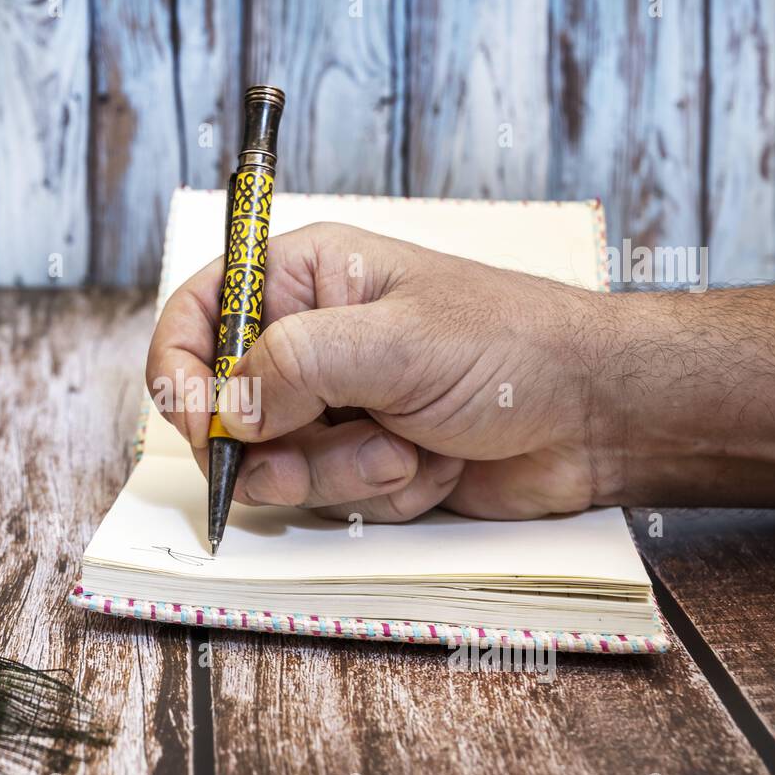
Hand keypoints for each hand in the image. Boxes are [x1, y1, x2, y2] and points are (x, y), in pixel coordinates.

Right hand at [146, 222, 607, 520]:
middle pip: (227, 409)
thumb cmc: (513, 349)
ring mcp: (334, 406)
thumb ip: (297, 366)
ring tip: (405, 449)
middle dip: (277, 446)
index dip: (180, 373)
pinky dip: (380, 492)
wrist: (594, 416)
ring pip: (277, 465)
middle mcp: (310, 341)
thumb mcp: (397, 343)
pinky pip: (328, 495)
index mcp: (306, 279)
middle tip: (319, 451)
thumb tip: (226, 409)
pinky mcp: (361, 459)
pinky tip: (433, 463)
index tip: (200, 427)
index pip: (198, 314)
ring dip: (342, 472)